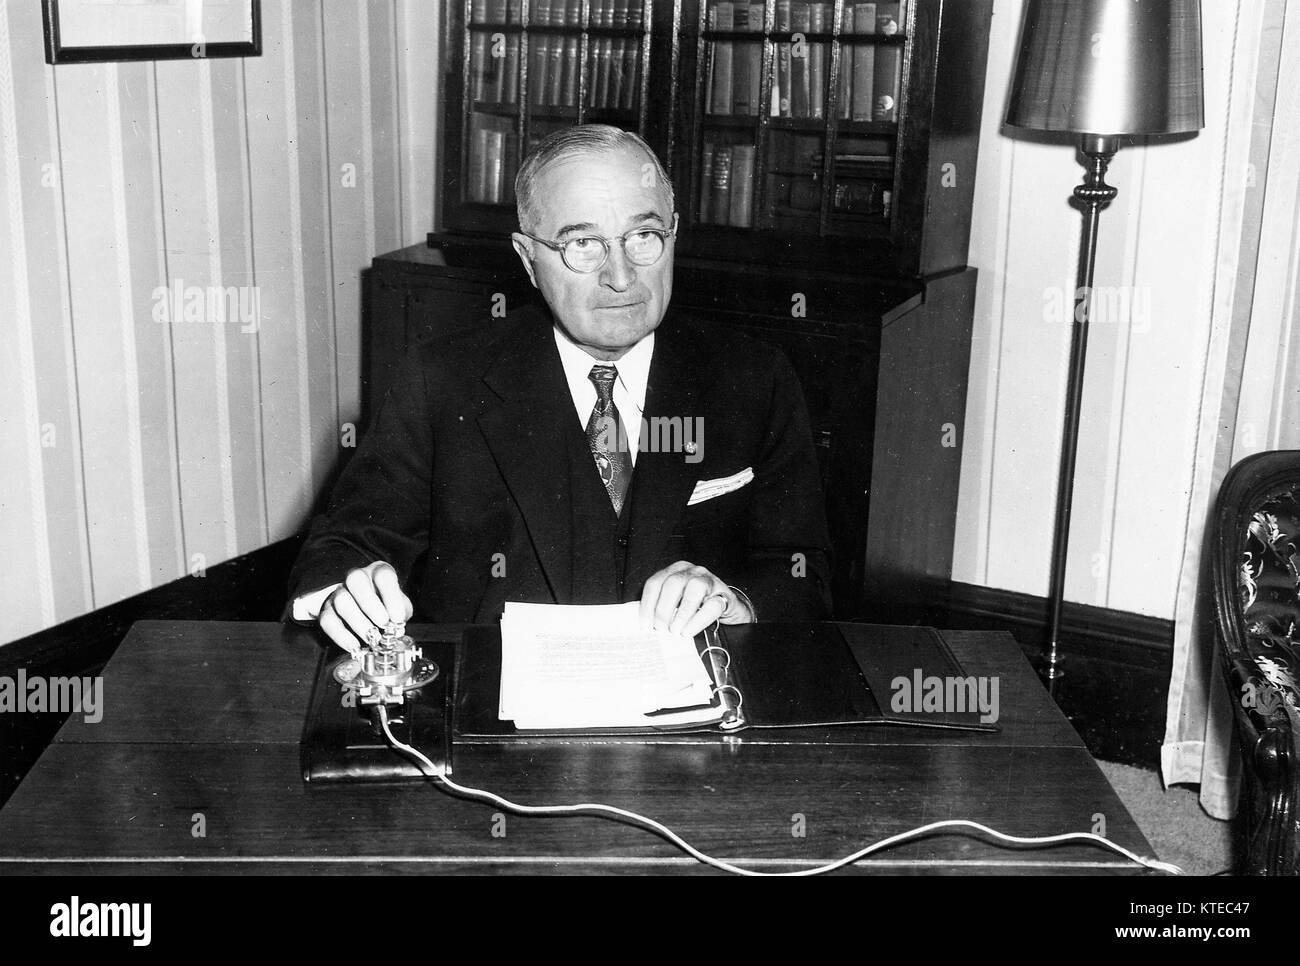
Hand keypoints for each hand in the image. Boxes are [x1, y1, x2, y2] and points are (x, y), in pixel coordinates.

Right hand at [317, 561, 413, 655]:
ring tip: (372, 639)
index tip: (398, 618)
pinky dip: (341, 636)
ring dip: (358, 622)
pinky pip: (328, 620)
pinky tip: (355, 646)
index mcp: (378, 572)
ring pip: (341, 600)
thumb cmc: (387, 607)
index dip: (392, 597)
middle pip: (356, 580)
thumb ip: (401, 613)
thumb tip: (397, 626)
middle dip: (371, 604)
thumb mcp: (400, 606)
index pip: (383, 575)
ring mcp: (339, 592)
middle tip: (383, 624)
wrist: (365, 613)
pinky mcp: (326, 609)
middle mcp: (357, 577)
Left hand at [638, 561, 753, 637]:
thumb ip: (662, 609)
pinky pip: (712, 605)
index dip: (647, 604)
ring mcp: (709, 580)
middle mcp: (691, 571)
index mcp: (674, 571)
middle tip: (661, 630)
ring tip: (675, 631)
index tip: (645, 625)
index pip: (655, 583)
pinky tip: (688, 632)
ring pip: (694, 588)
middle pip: (673, 583)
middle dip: (663, 609)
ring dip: (682, 613)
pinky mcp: (724, 594)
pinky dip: (698, 620)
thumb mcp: (676, 604)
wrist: (726, 608)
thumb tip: (647, 628)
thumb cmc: (696, 607)